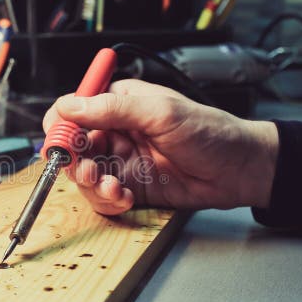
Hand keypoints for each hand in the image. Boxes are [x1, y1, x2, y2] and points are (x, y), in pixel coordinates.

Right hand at [43, 80, 278, 214]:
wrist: (239, 170)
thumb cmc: (209, 132)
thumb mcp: (159, 112)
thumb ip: (112, 109)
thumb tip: (70, 105)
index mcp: (118, 103)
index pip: (73, 109)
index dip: (61, 126)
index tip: (62, 141)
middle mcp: (115, 131)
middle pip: (73, 146)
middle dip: (74, 161)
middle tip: (88, 169)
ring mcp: (121, 160)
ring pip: (84, 174)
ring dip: (91, 183)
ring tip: (111, 186)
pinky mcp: (129, 186)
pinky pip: (103, 196)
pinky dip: (107, 199)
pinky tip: (123, 196)